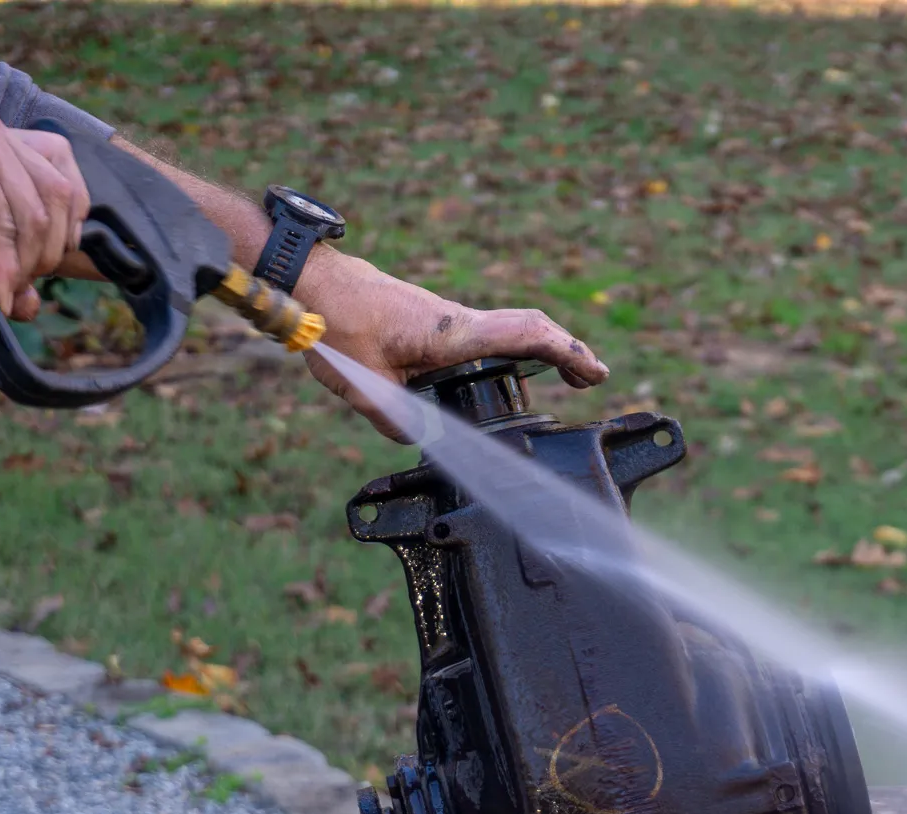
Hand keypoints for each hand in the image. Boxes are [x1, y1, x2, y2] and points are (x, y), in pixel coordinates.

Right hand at [0, 104, 89, 320]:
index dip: (69, 220)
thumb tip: (32, 306)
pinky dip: (2, 265)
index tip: (49, 259)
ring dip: (24, 265)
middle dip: (48, 252)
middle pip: (60, 196)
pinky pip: (1, 222)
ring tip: (2, 291)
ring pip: (34, 214)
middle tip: (18, 285)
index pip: (64, 171)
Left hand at [297, 253, 609, 439]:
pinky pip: (483, 334)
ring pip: (507, 329)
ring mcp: (446, 319)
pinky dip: (509, 348)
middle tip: (590, 380)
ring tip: (562, 377)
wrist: (310, 282)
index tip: (595, 372)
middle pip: (527, 329)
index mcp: (450, 332)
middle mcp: (456, 321)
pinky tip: (503, 373)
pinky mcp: (431, 322)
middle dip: (566, 352)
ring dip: (540, 349)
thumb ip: (394, 417)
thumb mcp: (363, 384)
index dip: (565, 352)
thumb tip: (417, 437)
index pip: (523, 335)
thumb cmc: (336, 322)